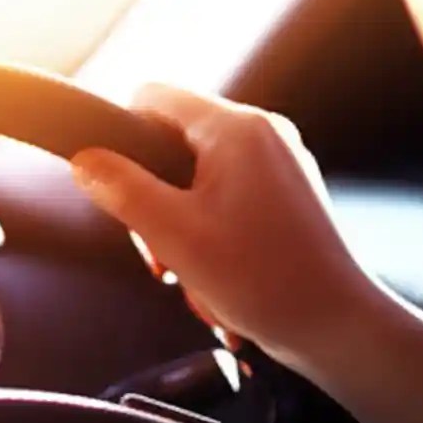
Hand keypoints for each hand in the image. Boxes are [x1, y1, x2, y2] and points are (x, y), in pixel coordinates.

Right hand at [70, 84, 387, 366]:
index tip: (120, 187)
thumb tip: (84, 159)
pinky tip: (218, 275)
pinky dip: (211, 230)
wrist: (338, 327)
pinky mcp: (290, 191)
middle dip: (154, 198)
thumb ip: (121, 189)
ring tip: (193, 271)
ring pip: (198, 175)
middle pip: (173, 142)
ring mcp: (282, 161)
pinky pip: (228, 195)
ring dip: (180, 224)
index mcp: (236, 128)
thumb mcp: (172, 234)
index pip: (152, 96)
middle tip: (159, 252)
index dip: (122, 136)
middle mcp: (264, 132)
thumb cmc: (265, 280)